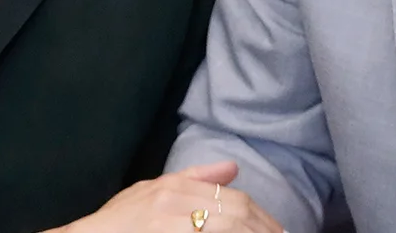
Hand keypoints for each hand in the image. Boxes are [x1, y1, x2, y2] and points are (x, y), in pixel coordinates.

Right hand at [54, 161, 283, 232]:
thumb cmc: (117, 222)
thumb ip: (194, 178)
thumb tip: (233, 168)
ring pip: (226, 229)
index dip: (263, 220)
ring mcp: (167, 226)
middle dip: (264, 231)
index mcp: (174, 188)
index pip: (235, 202)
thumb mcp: (152, 191)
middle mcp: (172, 205)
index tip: (278, 232)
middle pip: (236, 217)